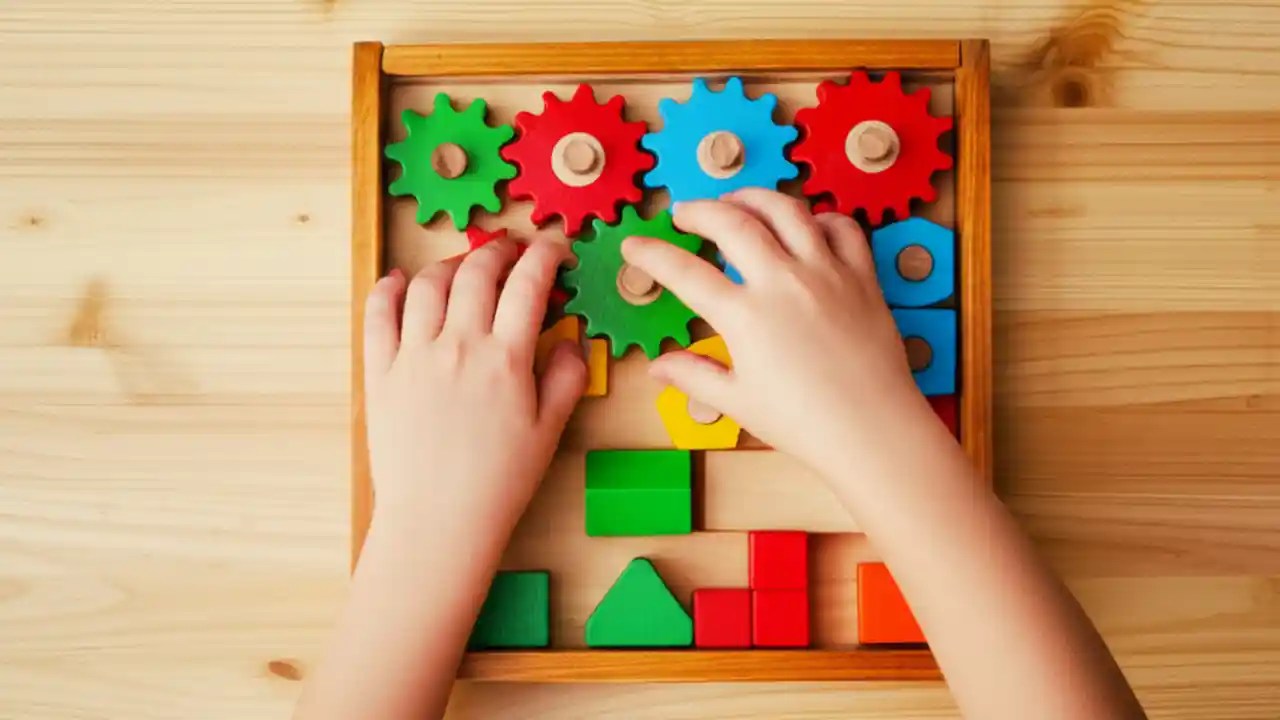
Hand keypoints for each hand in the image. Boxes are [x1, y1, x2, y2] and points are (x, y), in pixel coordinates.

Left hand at [361, 238, 586, 538]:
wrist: (437, 521)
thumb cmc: (499, 483)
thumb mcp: (549, 431)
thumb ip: (566, 378)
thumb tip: (572, 339)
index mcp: (506, 358)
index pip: (529, 284)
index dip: (545, 255)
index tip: (553, 248)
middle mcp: (458, 345)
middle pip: (477, 272)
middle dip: (499, 251)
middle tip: (512, 251)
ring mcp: (413, 355)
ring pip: (427, 284)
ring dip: (450, 264)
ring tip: (463, 267)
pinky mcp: (380, 372)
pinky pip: (378, 315)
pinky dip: (388, 289)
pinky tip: (399, 282)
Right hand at [622, 188, 937, 474]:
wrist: (873, 431)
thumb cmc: (802, 423)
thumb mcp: (738, 402)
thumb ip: (694, 376)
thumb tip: (656, 368)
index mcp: (744, 316)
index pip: (685, 272)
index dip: (652, 254)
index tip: (633, 245)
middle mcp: (783, 282)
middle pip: (732, 223)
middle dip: (699, 210)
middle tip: (683, 212)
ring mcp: (826, 273)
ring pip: (786, 211)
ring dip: (754, 198)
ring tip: (736, 201)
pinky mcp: (862, 276)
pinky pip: (841, 228)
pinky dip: (819, 217)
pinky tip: (806, 225)